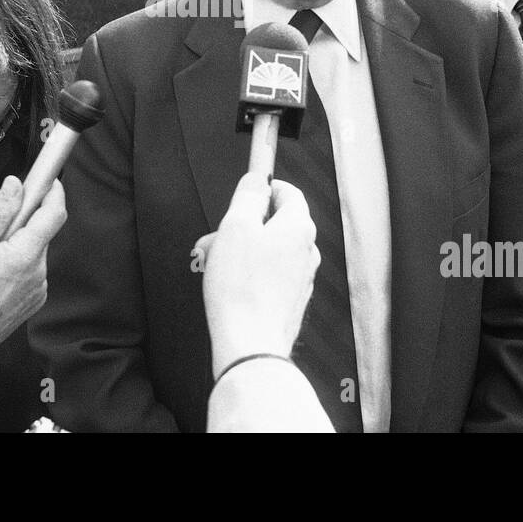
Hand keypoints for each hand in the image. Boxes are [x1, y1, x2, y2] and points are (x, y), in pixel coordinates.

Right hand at [0, 175, 66, 413]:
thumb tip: (15, 186)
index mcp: (25, 255)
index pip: (54, 213)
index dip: (53, 191)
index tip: (47, 179)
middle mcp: (38, 273)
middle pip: (41, 232)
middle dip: (22, 223)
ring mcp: (38, 289)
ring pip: (33, 252)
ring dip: (16, 246)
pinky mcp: (33, 301)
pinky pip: (29, 271)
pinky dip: (15, 265)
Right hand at [198, 173, 318, 379]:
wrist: (250, 342)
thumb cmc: (243, 289)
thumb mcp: (236, 226)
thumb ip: (248, 196)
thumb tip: (256, 180)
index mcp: (299, 227)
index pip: (288, 191)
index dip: (264, 186)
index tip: (247, 188)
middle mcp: (306, 251)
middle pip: (275, 222)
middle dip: (243, 223)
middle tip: (219, 233)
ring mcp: (300, 277)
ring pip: (268, 249)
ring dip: (241, 249)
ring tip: (215, 261)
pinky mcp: (289, 299)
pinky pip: (269, 273)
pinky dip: (249, 271)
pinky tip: (227, 282)